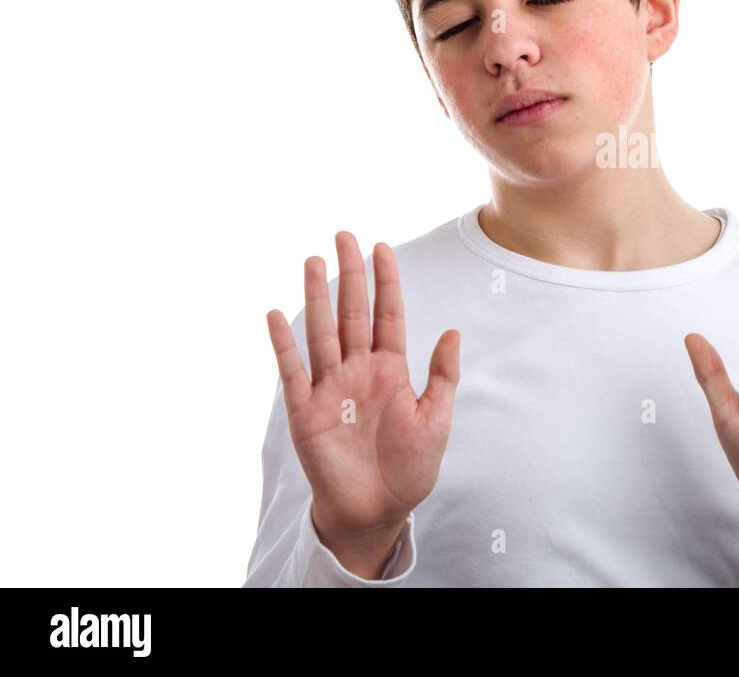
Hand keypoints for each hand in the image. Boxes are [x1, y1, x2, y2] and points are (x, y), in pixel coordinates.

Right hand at [265, 232, 460, 548]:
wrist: (378, 510)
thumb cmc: (410, 468)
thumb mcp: (437, 419)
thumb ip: (443, 375)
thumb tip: (453, 330)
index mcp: (391, 370)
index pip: (388, 314)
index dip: (385, 281)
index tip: (382, 246)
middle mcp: (359, 370)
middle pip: (353, 312)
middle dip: (349, 274)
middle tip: (343, 235)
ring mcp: (331, 388)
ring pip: (323, 332)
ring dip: (317, 296)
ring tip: (312, 259)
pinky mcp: (306, 412)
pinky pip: (293, 372)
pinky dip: (284, 344)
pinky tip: (278, 314)